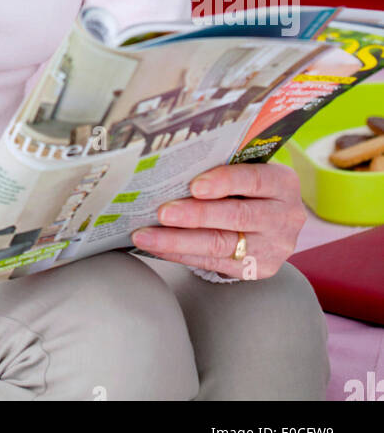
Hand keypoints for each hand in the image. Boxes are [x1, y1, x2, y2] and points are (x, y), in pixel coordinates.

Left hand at [130, 162, 306, 279]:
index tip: (194, 186)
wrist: (273, 218)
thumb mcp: (249, 167)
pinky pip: (213, 262)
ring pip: (221, 245)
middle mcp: (284, 218)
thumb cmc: (250, 184)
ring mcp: (272, 248)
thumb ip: (224, 163)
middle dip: (195, 215)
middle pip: (236, 217)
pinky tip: (158, 247)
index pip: (254, 180)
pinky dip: (181, 254)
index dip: (223, 182)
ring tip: (147, 235)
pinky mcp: (256, 269)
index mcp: (284, 184)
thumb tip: (175, 162)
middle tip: (162, 213)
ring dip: (179, 240)